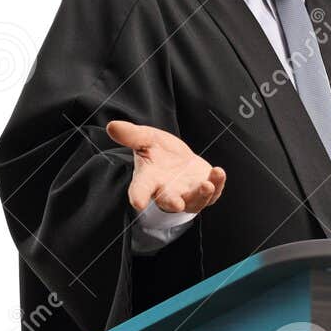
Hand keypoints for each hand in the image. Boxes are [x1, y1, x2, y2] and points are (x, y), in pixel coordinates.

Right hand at [105, 120, 225, 214]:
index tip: (137, 203)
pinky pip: (213, 193)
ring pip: (194, 201)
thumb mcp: (145, 139)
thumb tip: (112, 126)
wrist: (178, 160)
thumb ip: (131, 135)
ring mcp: (187, 194)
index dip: (138, 196)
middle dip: (172, 203)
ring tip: (206, 185)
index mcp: (148, 179)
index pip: (140, 189)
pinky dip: (217, 183)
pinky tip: (218, 171)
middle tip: (177, 204)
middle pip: (168, 201)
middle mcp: (167, 191)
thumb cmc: (158, 151)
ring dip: (201, 195)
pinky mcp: (206, 192)